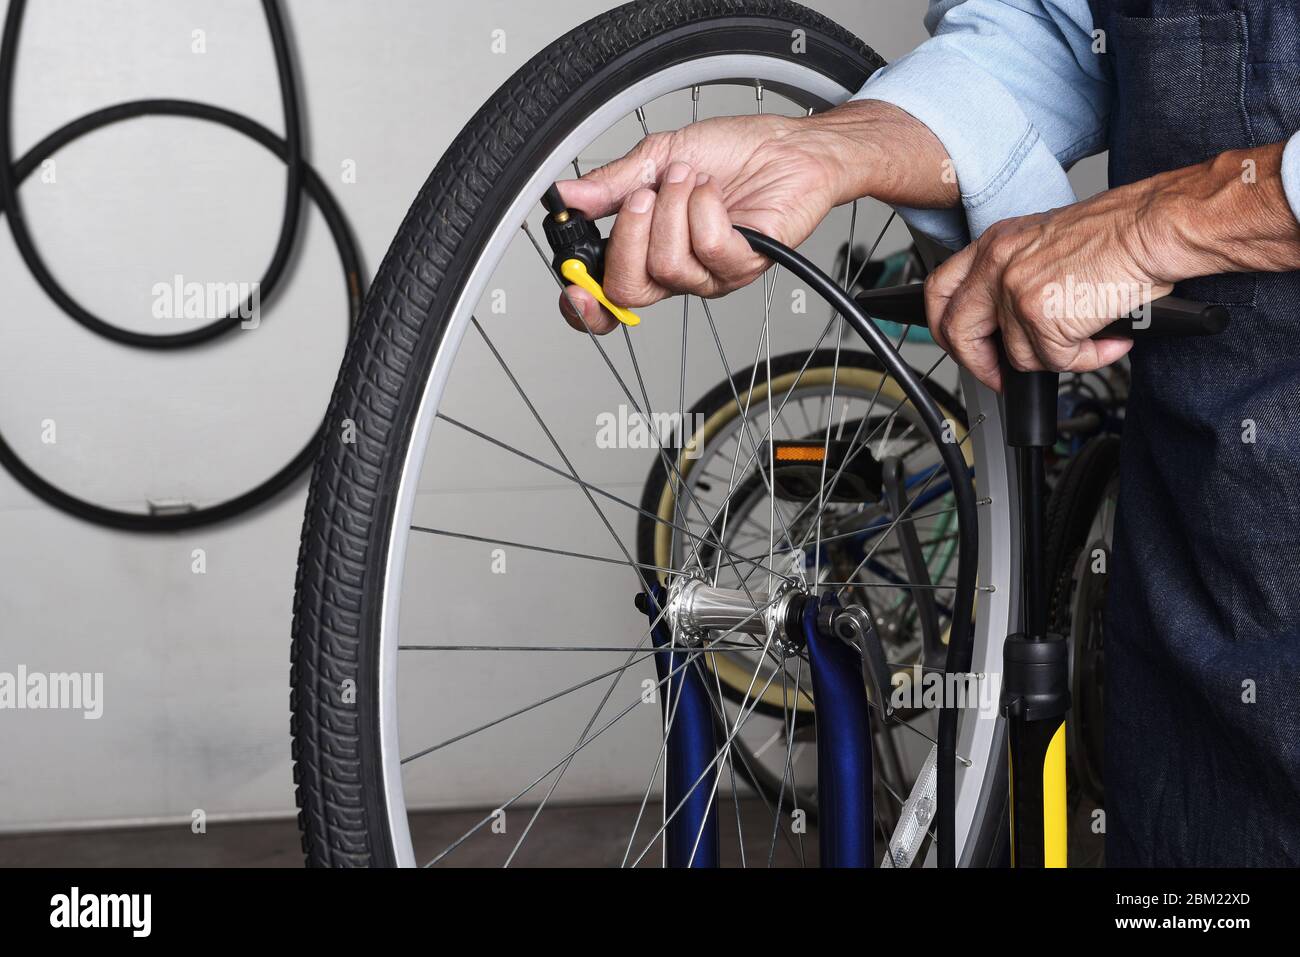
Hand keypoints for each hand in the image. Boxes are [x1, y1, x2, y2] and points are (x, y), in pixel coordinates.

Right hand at [552, 100, 959, 332]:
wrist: (789, 146)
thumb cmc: (733, 155)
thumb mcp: (657, 158)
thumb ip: (612, 184)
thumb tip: (568, 196)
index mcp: (648, 253)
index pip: (608, 303)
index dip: (585, 307)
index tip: (572, 285)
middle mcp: (679, 273)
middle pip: (628, 292)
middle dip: (627, 238)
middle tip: (643, 196)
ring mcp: (712, 275)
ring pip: (668, 265)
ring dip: (673, 207)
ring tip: (689, 177)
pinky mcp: (745, 264)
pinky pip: (709, 246)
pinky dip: (705, 206)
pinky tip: (713, 190)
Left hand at [923, 181, 1174, 390]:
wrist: (1153, 226)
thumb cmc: (1117, 233)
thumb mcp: (1045, 244)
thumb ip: (1015, 276)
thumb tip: (1008, 321)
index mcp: (994, 244)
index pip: (940, 292)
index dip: (947, 329)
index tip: (966, 347)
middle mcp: (997, 265)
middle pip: (956, 331)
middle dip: (978, 364)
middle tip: (1002, 375)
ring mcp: (1016, 292)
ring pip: (1018, 356)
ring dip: (1058, 358)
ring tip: (1091, 338)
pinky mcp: (1043, 317)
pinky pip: (1058, 362)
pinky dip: (1087, 359)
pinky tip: (1108, 339)